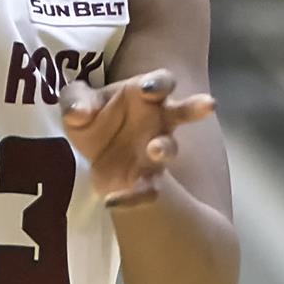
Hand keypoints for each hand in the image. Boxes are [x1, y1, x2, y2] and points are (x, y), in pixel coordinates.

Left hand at [63, 69, 216, 208]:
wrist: (98, 153)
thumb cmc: (94, 115)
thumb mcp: (78, 102)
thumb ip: (76, 100)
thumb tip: (78, 112)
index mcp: (145, 93)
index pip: (161, 82)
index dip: (159, 83)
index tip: (149, 88)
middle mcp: (159, 120)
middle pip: (182, 110)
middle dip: (192, 108)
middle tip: (207, 105)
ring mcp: (156, 150)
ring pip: (169, 149)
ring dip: (165, 149)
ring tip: (155, 150)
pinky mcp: (147, 179)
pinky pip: (148, 190)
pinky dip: (134, 198)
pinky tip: (113, 202)